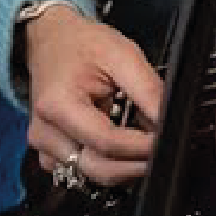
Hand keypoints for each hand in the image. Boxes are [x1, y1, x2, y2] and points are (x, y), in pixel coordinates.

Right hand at [22, 6, 161, 187]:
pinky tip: (121, 143)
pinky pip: (84, 171)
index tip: (168, 141)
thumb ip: (148, 90)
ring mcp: (44, 147)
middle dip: (138, 164)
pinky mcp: (49, 154)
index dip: (143, 147)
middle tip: (163, 148)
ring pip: (93, 174)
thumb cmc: (82, 45)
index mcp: (57, 106)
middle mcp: (44, 133)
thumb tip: (170, 120)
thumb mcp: (123, 55)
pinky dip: (109, 162)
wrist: (52, 40)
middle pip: (99, 168)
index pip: (107, 143)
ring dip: (125, 164)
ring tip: (141, 139)